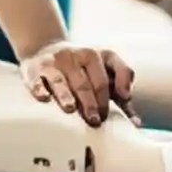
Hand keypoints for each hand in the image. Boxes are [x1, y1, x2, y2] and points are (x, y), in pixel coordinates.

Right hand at [20, 42, 140, 126]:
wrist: (45, 48)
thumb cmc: (82, 70)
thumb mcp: (103, 74)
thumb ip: (120, 96)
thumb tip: (136, 124)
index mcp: (99, 55)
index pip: (114, 68)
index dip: (120, 83)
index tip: (125, 98)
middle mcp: (78, 55)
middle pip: (88, 81)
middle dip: (93, 101)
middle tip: (96, 120)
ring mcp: (55, 61)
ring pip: (62, 81)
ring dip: (67, 96)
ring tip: (71, 109)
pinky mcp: (35, 68)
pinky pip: (36, 80)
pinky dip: (39, 88)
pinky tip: (44, 99)